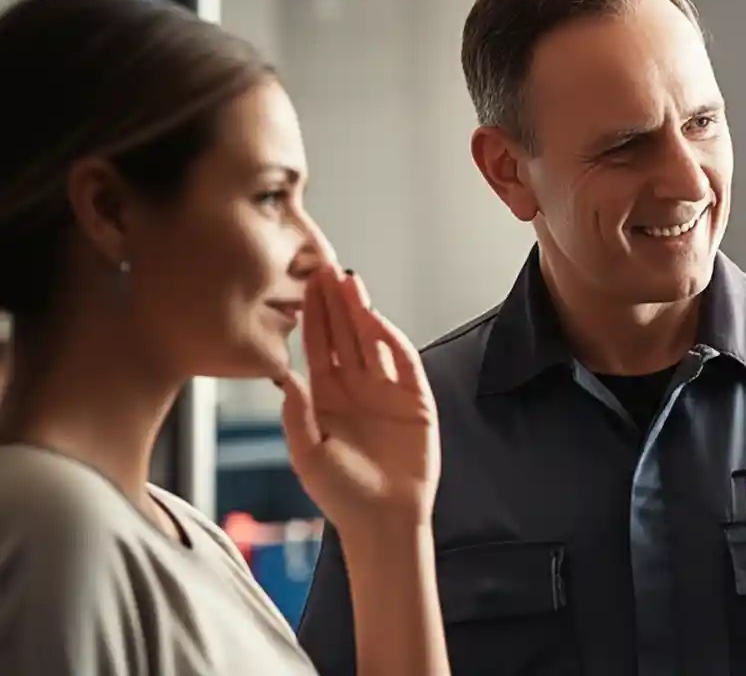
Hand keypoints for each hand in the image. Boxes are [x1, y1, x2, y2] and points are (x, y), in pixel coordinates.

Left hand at [275, 266, 439, 533]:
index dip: (312, 315)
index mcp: (327, 397)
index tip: (303, 284)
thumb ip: (297, 414)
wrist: (383, 522)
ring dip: (363, 311)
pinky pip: (405, 362)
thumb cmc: (342, 495)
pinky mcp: (416, 401)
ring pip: (374, 340)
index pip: (319, 346)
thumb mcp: (307, 455)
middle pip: (345, 334)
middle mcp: (357, 388)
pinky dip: (393, 340)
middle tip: (325, 267)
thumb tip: (285, 374)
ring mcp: (387, 392)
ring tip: (351, 282)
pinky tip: (377, 320)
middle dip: (335, 302)